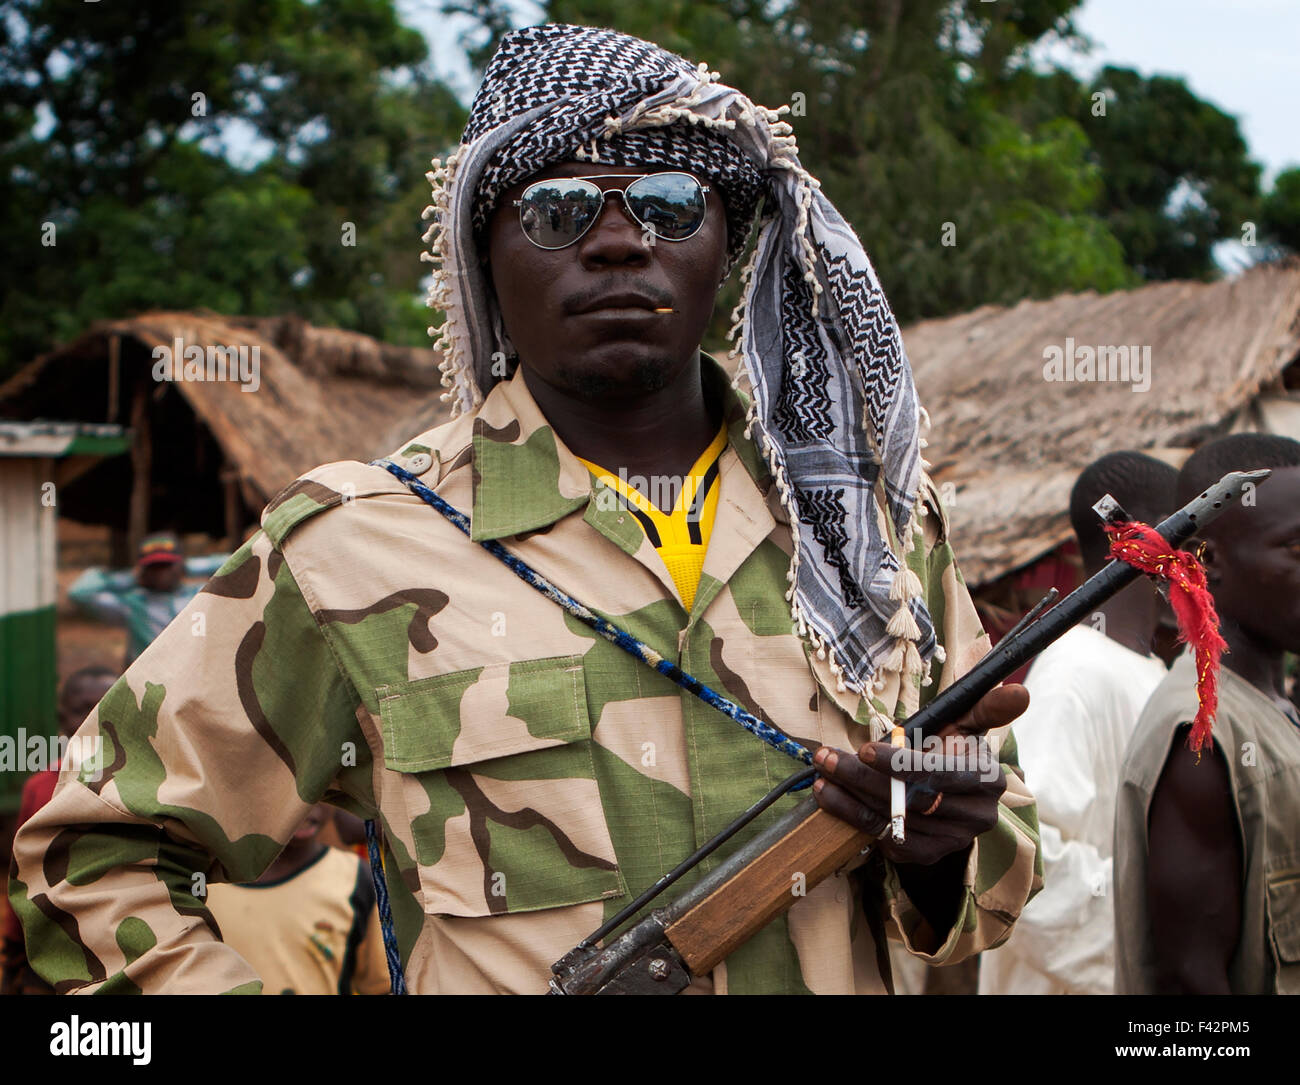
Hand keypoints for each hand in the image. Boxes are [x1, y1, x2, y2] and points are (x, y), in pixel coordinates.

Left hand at [811, 683, 1028, 865]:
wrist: (952, 799)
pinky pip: (884, 838)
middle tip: (826, 758)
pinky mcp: (927, 855)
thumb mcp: (967, 725)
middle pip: (911, 799)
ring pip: (893, 819)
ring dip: (849, 797)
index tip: (866, 749)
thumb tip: (1020, 690)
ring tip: (821, 775)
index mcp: (986, 779)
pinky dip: (852, 818)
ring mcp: (951, 840)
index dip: (901, 764)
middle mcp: (975, 815)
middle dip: (863, 777)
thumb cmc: (952, 751)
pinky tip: (830, 797)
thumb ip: (988, 707)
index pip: (939, 774)